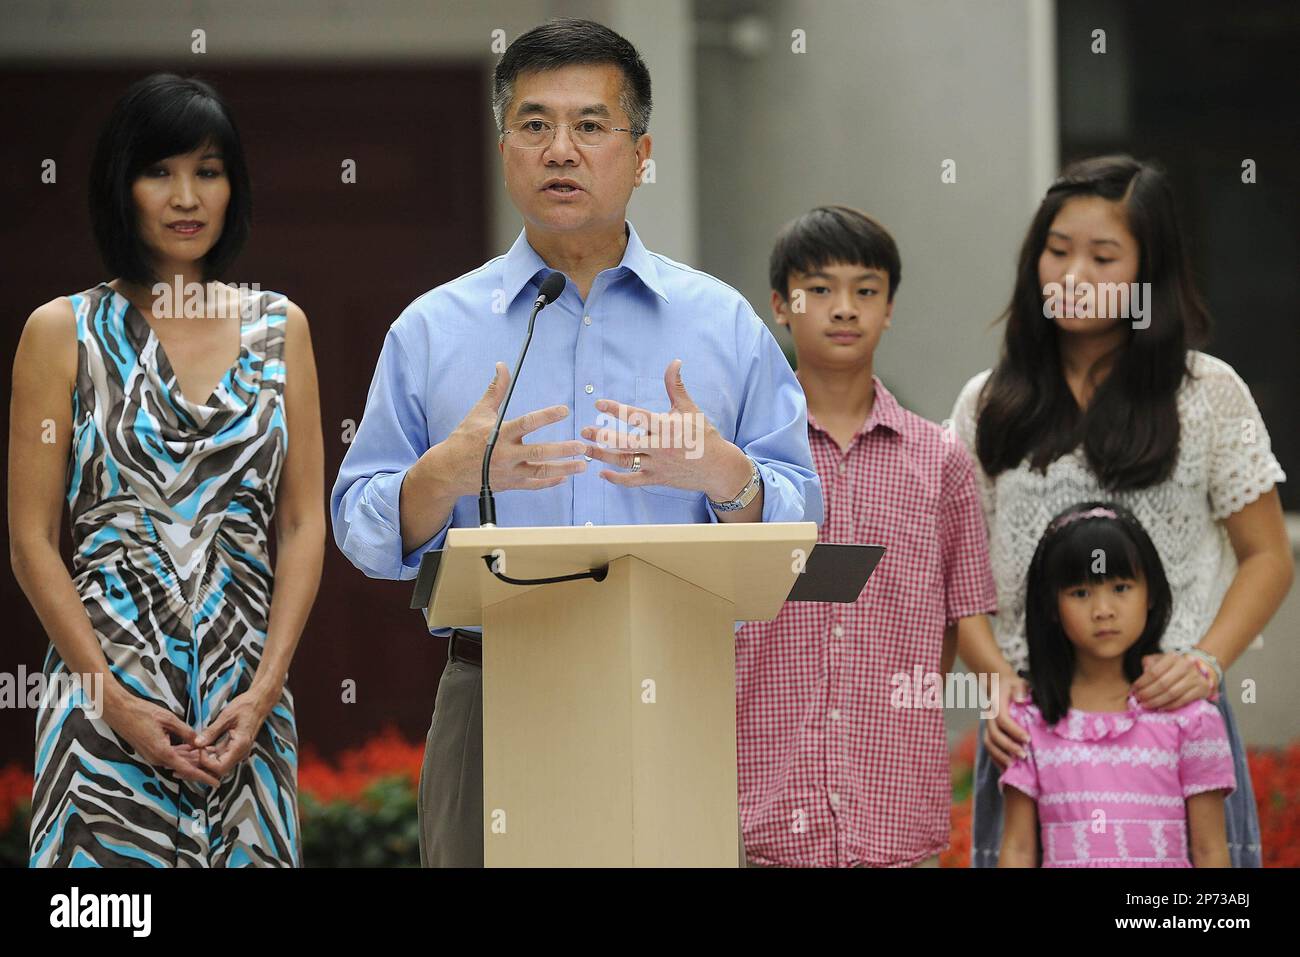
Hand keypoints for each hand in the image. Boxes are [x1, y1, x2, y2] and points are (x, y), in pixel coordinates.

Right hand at [103, 690, 220, 787]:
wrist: (120, 712)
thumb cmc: (142, 713)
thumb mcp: (169, 719)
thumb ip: (186, 732)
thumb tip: (198, 742)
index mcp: (162, 752)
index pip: (187, 769)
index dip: (203, 777)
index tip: (216, 782)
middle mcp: (157, 758)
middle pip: (184, 766)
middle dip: (201, 764)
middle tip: (217, 760)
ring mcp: (153, 755)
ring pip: (178, 761)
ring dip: (193, 758)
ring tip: (209, 752)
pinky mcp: (151, 751)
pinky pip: (170, 755)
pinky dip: (182, 754)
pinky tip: (192, 748)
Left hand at [193, 690, 274, 779]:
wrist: (260, 702)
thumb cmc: (247, 706)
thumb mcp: (227, 716)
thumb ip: (211, 731)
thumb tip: (198, 743)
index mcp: (240, 746)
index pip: (220, 767)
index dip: (205, 762)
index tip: (198, 749)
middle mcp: (240, 752)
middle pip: (217, 770)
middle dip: (200, 765)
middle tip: (187, 757)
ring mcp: (237, 751)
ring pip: (217, 764)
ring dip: (203, 761)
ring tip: (190, 752)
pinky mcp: (234, 748)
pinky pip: (219, 756)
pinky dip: (208, 754)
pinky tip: (198, 748)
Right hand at [436, 362, 587, 496]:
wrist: (448, 470)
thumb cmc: (465, 438)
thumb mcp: (479, 412)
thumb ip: (496, 390)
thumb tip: (502, 366)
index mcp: (499, 434)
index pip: (526, 423)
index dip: (546, 416)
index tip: (564, 410)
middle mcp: (505, 454)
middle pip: (538, 452)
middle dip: (562, 449)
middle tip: (582, 445)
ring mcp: (509, 472)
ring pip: (540, 472)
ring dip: (564, 468)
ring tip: (582, 464)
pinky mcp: (510, 485)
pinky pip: (534, 485)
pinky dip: (550, 482)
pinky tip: (566, 476)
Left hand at [582, 359, 748, 499]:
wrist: (718, 468)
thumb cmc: (703, 435)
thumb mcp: (689, 408)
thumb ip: (676, 386)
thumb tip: (674, 361)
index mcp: (665, 427)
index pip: (637, 416)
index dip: (617, 409)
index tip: (599, 403)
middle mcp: (659, 447)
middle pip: (626, 442)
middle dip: (603, 437)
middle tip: (584, 430)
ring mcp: (657, 465)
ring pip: (625, 461)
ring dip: (603, 456)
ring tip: (585, 448)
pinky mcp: (657, 479)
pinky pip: (633, 480)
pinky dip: (617, 479)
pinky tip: (602, 473)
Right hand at [984, 673, 1030, 769]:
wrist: (998, 684)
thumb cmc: (1013, 686)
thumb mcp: (1018, 683)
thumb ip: (1020, 690)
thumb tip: (1020, 699)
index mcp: (996, 703)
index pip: (1002, 719)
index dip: (1013, 730)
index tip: (1028, 739)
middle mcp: (989, 715)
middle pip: (994, 734)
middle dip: (1008, 747)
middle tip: (1024, 755)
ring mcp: (987, 724)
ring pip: (988, 743)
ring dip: (1000, 756)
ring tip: (1013, 766)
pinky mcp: (989, 731)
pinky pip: (989, 747)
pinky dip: (996, 758)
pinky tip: (1005, 768)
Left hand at [1132, 652, 1213, 709]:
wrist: (1199, 670)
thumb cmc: (1173, 666)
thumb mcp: (1160, 660)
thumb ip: (1149, 664)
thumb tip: (1142, 676)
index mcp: (1172, 657)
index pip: (1154, 672)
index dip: (1142, 682)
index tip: (1134, 689)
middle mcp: (1185, 666)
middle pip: (1163, 684)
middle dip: (1148, 694)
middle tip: (1139, 699)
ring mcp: (1195, 678)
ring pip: (1172, 694)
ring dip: (1156, 701)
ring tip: (1146, 705)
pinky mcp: (1201, 689)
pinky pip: (1182, 701)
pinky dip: (1169, 706)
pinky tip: (1160, 707)